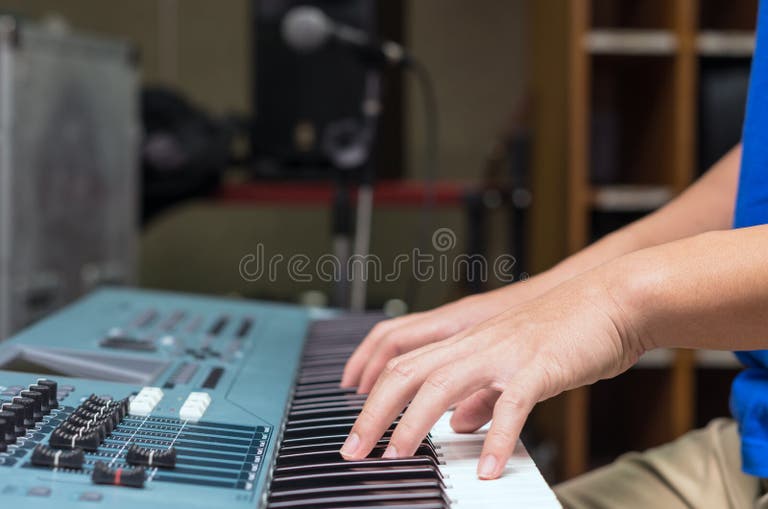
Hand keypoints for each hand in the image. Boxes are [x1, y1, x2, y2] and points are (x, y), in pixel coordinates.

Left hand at [339, 276, 644, 478]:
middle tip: (355, 450)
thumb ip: (483, 394)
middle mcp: (477, 344)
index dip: (372, 393)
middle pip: (408, 373)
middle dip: (374, 412)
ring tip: (398, 456)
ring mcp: (505, 352)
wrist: (615, 299)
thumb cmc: (567, 330)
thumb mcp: (514, 361)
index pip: (403, 363)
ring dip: (415, 422)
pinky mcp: (540, 366)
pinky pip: (511, 404)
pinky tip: (489, 469)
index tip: (356, 426)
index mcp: (468, 342)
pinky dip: (497, 438)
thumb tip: (459, 424)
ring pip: (443, 384)